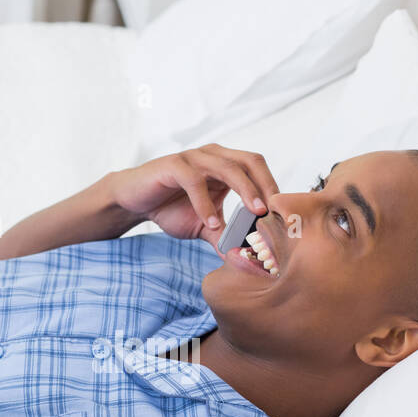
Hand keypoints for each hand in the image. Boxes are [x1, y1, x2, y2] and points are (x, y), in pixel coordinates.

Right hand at [106, 144, 279, 246]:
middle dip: (266, 185)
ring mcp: (194, 157)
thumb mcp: (204, 227)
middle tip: (276, 213)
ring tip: (254, 214)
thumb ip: (226, 238)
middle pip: (250, 161)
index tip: (283, 216)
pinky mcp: (173, 165)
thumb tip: (246, 261)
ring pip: (228, 167)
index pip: (258, 169)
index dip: (273, 189)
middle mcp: (213, 155)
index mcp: (225, 165)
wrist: (134, 201)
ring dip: (245, 190)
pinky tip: (211, 223)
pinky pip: (195, 180)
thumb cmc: (171, 208)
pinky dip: (205, 203)